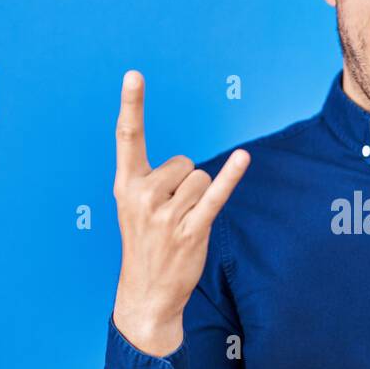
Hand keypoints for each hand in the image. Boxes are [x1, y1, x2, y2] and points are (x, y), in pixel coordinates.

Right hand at [111, 70, 249, 354]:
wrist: (145, 293)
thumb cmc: (145, 245)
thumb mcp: (133, 209)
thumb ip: (150, 181)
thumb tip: (188, 167)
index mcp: (125, 186)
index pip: (127, 137)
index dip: (132, 104)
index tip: (134, 75)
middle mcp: (142, 196)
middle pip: (184, 162)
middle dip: (185, 184)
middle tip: (170, 215)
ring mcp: (166, 214)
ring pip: (201, 178)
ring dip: (199, 199)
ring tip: (181, 225)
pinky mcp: (191, 229)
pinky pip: (215, 194)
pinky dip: (231, 176)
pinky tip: (244, 158)